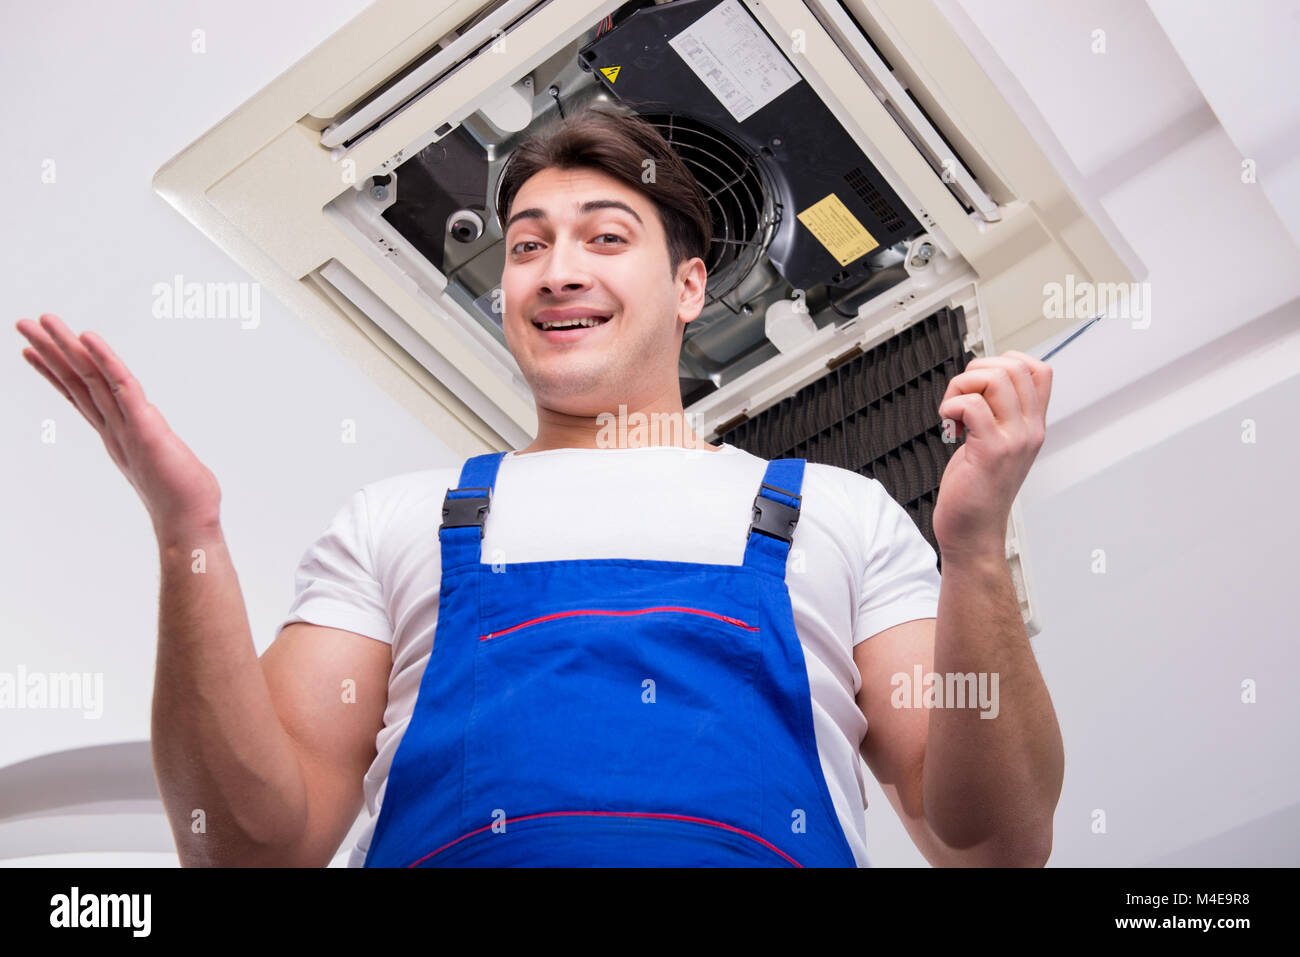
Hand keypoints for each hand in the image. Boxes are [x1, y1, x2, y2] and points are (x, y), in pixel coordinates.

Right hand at [16, 313, 222, 540]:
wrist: (189, 521)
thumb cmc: (183, 496)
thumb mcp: (163, 461)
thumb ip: (155, 448)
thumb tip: (159, 445)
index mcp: (117, 434)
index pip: (82, 396)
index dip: (58, 372)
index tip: (35, 352)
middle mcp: (114, 427)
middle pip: (76, 381)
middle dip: (50, 352)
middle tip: (22, 325)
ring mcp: (125, 426)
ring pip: (90, 377)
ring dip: (65, 347)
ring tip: (41, 321)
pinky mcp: (144, 425)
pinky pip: (122, 385)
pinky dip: (105, 360)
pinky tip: (87, 337)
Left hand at [932, 350, 1051, 559]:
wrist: (973, 533)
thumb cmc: (976, 491)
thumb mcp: (996, 446)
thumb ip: (997, 416)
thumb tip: (978, 381)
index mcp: (1032, 425)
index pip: (1039, 370)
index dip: (1005, 362)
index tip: (981, 386)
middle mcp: (1029, 430)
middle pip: (1015, 366)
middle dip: (976, 371)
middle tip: (960, 399)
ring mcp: (1013, 440)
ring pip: (994, 379)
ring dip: (960, 387)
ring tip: (952, 413)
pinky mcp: (990, 452)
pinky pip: (971, 405)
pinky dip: (951, 406)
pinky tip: (948, 426)